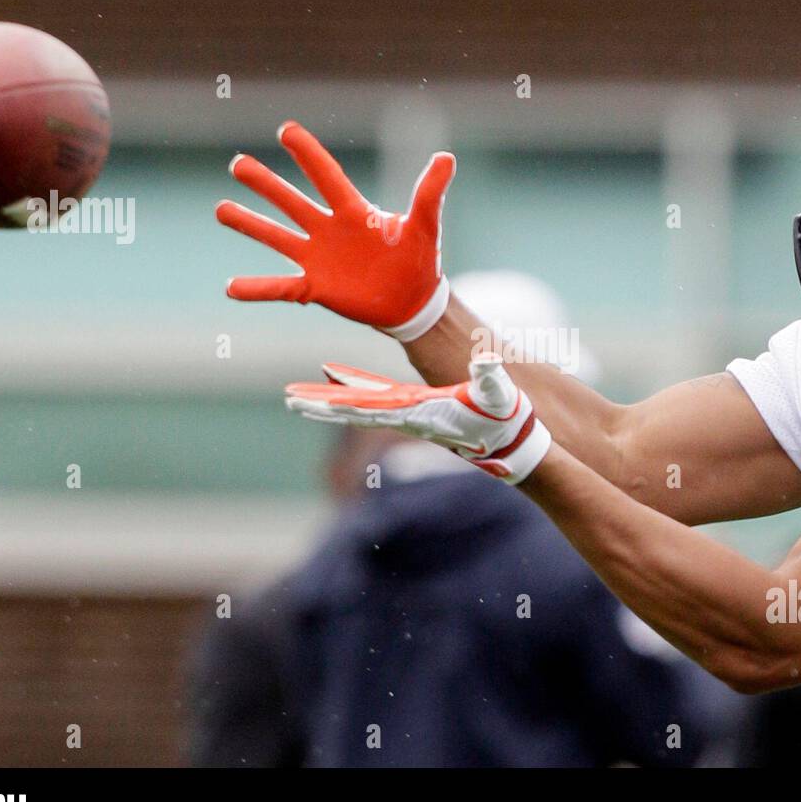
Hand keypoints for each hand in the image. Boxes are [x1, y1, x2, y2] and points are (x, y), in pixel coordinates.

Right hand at [216, 121, 455, 340]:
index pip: (327, 176)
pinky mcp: (316, 288)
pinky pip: (281, 288)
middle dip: (265, 184)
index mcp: (353, 211)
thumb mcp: (425, 225)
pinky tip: (230, 288)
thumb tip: (446, 158)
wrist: (413, 300)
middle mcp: (328, 229)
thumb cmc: (418, 259)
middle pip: (292, 202)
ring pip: (277, 237)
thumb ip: (430, 194)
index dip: (308, 154)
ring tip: (221, 209)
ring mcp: (318, 258)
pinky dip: (257, 289)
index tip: (286, 130)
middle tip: (237, 163)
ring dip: (250, 225)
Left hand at [284, 356, 552, 484]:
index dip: (339, 401)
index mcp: (418, 411)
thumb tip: (486, 358)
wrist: (513, 443)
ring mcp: (409, 415)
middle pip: (354, 411)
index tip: (312, 400)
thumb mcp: (500, 394)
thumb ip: (491, 375)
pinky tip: (339, 382)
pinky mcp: (415, 410)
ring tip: (299, 396)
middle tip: (287, 400)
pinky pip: (375, 400)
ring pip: (360, 407)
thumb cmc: (506, 418)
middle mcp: (407, 416)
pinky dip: (354, 390)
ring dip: (329, 401)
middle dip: (320, 405)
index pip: (370, 407)